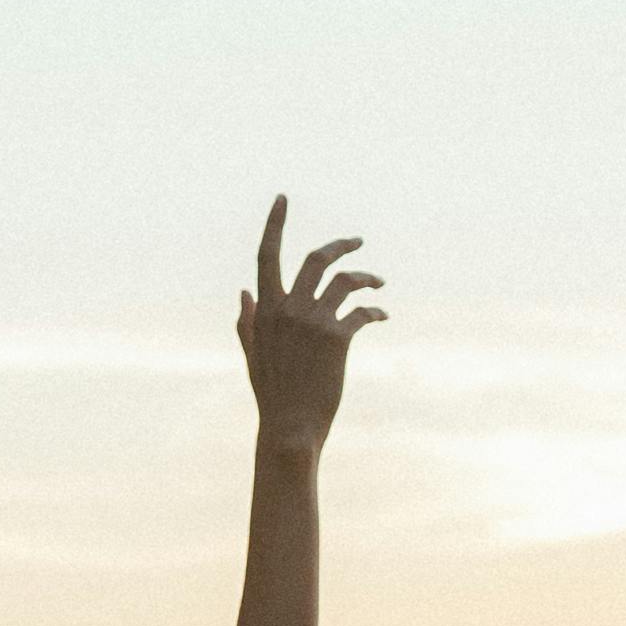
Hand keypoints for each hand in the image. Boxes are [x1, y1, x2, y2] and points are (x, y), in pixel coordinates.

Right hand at [236, 198, 383, 452]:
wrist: (290, 428)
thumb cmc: (272, 394)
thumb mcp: (253, 354)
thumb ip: (248, 321)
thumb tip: (243, 292)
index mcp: (265, 309)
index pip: (267, 255)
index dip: (275, 223)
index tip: (283, 197)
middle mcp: (288, 308)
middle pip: (317, 258)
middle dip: (341, 245)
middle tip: (357, 242)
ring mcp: (313, 321)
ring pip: (346, 280)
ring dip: (367, 278)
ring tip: (379, 284)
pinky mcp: (338, 338)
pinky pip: (363, 311)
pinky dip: (375, 309)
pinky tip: (382, 315)